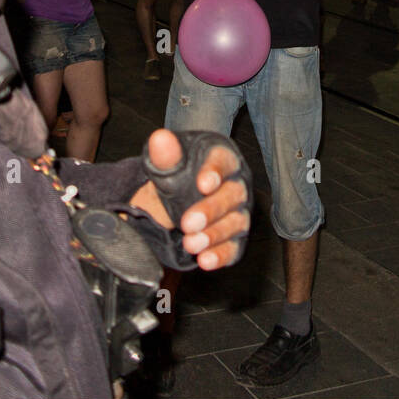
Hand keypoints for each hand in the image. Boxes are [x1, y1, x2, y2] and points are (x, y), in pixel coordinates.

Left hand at [128, 129, 249, 270]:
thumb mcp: (168, 161)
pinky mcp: (235, 237)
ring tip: (190, 244)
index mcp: (223, 158)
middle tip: (187, 223)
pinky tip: (205, 260)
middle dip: (211, 210)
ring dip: (214, 235)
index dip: (215, 172)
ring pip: (235, 223)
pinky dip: (221, 255)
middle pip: (233, 194)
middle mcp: (236, 184)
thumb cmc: (179, 172)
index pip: (224, 162)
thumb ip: (166, 153)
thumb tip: (160, 138)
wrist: (178, 194)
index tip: (203, 184)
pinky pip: (234, 248)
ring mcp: (239, 211)